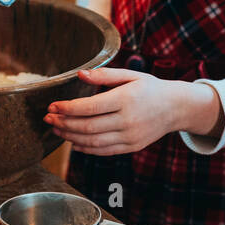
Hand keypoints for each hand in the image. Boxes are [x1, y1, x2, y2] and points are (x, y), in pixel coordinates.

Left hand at [44, 68, 221, 155]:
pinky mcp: (131, 147)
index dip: (68, 108)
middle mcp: (128, 120)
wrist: (176, 108)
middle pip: (88, 127)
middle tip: (48, 118)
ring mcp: (130, 136)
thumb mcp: (130, 75)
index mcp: (126, 99)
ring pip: (93, 142)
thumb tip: (80, 75)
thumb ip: (104, 74)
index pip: (90, 107)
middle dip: (64, 123)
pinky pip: (103, 150)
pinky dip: (85, 148)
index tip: (52, 105)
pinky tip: (73, 141)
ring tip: (56, 129)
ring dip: (70, 137)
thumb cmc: (150, 88)